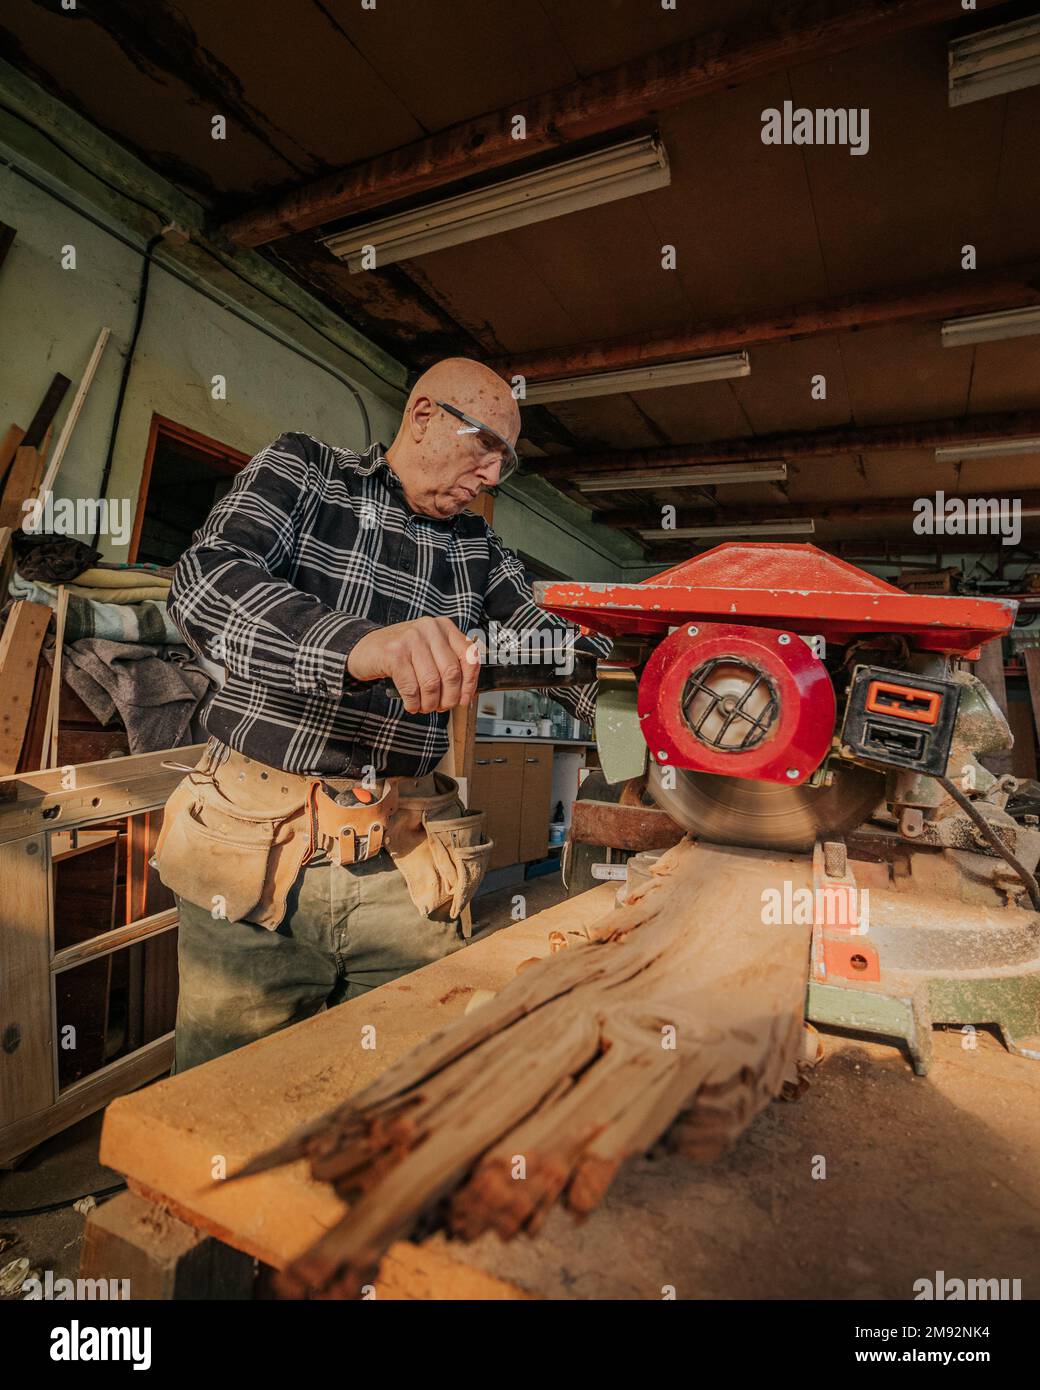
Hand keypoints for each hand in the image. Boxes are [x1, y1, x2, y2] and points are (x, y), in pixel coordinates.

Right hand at [347, 617, 479, 713]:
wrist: (364, 648)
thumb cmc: (401, 653)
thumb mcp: (429, 650)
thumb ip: (448, 663)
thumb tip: (466, 692)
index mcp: (443, 627)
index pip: (469, 656)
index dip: (470, 682)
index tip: (464, 699)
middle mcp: (429, 629)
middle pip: (451, 672)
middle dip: (449, 698)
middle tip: (442, 707)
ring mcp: (411, 639)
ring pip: (432, 683)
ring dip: (430, 703)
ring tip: (425, 707)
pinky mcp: (394, 654)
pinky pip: (411, 688)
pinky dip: (413, 703)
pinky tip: (411, 704)